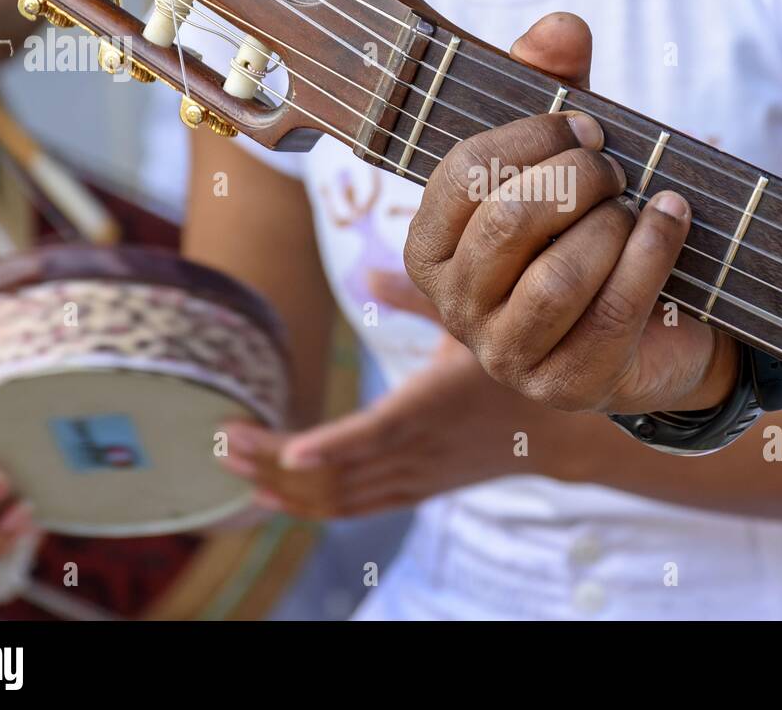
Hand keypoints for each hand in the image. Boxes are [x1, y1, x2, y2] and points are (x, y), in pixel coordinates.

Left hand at [219, 271, 584, 516]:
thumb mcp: (472, 319)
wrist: (559, 431)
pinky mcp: (414, 489)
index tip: (287, 452)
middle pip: (339, 472)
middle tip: (221, 439)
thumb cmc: (513, 363)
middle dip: (275, 461)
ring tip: (229, 463)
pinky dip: (308, 506)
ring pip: (340, 496)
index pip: (377, 434)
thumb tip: (362, 274)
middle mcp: (420, 449)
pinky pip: (354, 507)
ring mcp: (415, 476)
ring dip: (281, 486)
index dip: (332, 446)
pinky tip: (266, 499)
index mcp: (433, 404)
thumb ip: (416, 298)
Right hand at [403, 12, 738, 415]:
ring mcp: (508, 358)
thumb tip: (561, 26)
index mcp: (432, 249)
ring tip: (637, 204)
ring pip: (557, 278)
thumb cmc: (589, 228)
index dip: (529, 137)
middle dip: (576, 178)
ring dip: (611, 223)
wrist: (653, 324)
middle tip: (614, 166)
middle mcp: (454, 310)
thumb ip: (553, 83)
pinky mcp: (567, 387)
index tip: (585, 124)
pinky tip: (671, 219)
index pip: (462, 175)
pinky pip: (610, 312)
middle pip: (508, 224)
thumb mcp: (565, 153)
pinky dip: (650, 253)